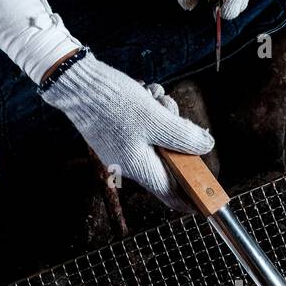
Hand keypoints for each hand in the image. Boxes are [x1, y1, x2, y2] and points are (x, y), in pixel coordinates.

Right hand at [43, 53, 211, 208]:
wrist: (77, 85)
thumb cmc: (114, 104)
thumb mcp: (157, 119)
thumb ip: (184, 137)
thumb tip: (206, 146)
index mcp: (141, 169)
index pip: (172, 195)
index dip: (192, 198)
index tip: (209, 201)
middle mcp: (132, 164)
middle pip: (170, 158)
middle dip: (179, 135)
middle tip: (170, 110)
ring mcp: (124, 149)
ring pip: (159, 137)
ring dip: (164, 116)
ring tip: (153, 97)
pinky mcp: (119, 133)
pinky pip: (145, 127)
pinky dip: (150, 110)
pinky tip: (145, 95)